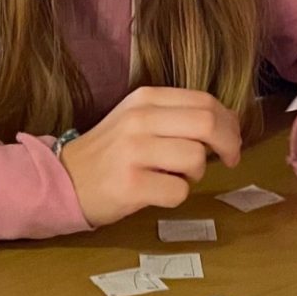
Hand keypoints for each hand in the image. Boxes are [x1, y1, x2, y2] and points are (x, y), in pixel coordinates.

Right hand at [60, 87, 242, 226]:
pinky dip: (176, 196)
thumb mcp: (137, 119)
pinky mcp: (130, 185)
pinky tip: (158, 192)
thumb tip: (228, 125)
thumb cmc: (109, 152)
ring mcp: (133, 152)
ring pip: (195, 159)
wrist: (65, 179)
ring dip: (196, 174)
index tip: (231, 140)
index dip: (229, 122)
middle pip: (207, 124)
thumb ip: (176, 116)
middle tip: (230, 160)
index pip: (204, 101)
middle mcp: (139, 120)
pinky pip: (179, 191)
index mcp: (145, 99)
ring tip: (175, 176)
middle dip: (229, 144)